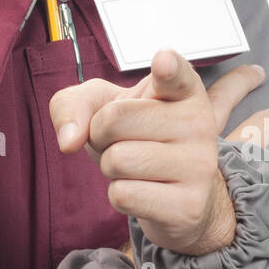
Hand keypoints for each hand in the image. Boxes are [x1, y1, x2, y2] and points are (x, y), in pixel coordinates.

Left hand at [49, 49, 266, 255]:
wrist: (174, 195)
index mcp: (183, 90)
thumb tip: (69, 140)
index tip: (163, 62)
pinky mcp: (190, 206)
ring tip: (135, 165)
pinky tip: (144, 191)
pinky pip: (123, 195)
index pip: (175, 73)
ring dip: (110, 167)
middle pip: (113, 118)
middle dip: (100, 134)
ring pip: (117, 160)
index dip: (167, 66)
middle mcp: (199, 123)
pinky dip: (120, 195)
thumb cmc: (136, 138)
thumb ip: (73, 105)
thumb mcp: (101, 107)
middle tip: (124, 140)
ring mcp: (199, 166)